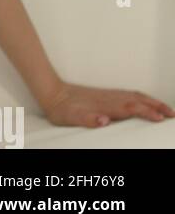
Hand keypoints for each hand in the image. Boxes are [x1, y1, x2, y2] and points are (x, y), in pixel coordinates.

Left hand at [41, 82, 174, 127]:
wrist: (51, 92)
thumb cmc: (61, 108)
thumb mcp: (70, 117)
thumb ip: (87, 119)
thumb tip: (104, 121)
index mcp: (105, 106)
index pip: (131, 109)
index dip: (146, 113)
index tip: (160, 119)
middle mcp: (109, 99)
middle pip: (138, 100)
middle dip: (156, 106)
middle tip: (172, 115)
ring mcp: (108, 95)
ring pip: (134, 96)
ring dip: (151, 101)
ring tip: (165, 109)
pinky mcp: (105, 95)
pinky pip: (128, 94)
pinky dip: (141, 98)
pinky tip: (144, 102)